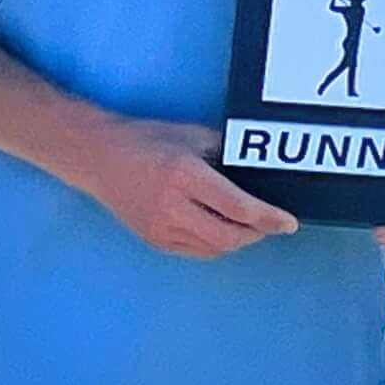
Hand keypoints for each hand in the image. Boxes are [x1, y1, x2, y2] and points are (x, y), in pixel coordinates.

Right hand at [84, 117, 298, 259]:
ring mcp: (160, 227)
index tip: (288, 222)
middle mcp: (172, 206)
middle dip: (257, 233)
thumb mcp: (189, 134)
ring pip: (214, 248)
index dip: (268, 218)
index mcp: (183, 174)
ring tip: (248, 226)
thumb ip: (224, 149)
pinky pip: (196, 251)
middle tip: (271, 223)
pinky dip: (215, 244)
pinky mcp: (153, 239)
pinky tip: (221, 229)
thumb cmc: (144, 139)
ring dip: (237, 240)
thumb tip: (256, 166)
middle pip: (229, 237)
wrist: (96, 157)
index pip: (237, 207)